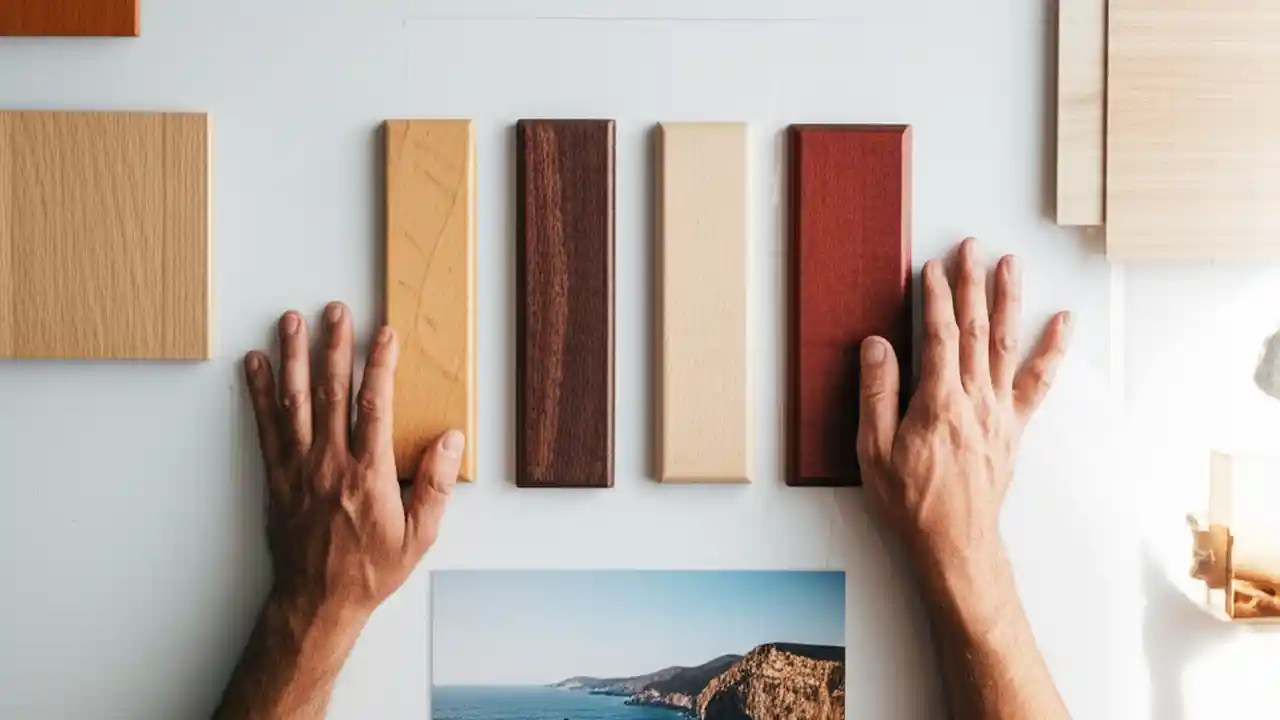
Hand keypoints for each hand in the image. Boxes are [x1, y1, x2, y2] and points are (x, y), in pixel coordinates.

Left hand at [243, 302, 462, 625]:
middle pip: (331, 391)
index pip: (376, 405)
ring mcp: (299, 467)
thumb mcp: (420, 535)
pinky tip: (254, 365)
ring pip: (294, 401)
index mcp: (369, 473)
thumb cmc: (370, 569)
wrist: (317, 600)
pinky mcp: (276, 476)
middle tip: (334, 311)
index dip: (380, 364)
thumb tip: (451, 439)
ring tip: (290, 321)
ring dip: (292, 357)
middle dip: (334, 346)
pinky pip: (266, 426)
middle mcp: (331, 462)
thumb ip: (437, 484)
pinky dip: (258, 393)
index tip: (385, 334)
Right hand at [856, 239, 1070, 599]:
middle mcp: (975, 399)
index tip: (930, 267)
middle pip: (976, 329)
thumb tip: (878, 345)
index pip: (939, 335)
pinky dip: (1052, 350)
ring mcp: (999, 411)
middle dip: (971, 284)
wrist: (954, 541)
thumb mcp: (874, 449)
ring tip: (1009, 264)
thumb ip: (877, 393)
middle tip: (970, 248)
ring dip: (1008, 300)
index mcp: (938, 402)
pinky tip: (1062, 322)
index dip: (935, 297)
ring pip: (1007, 344)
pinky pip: (1037, 382)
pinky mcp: (1013, 427)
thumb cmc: (910, 500)